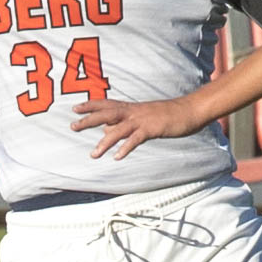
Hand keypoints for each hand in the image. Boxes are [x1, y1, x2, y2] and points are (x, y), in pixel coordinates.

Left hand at [70, 97, 204, 159]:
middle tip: (73, 127)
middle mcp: (133, 112)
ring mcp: (142, 120)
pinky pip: (136, 139)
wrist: (188, 110)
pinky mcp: (152, 129)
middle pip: (106, 114)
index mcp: (131, 108)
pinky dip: (126, 148)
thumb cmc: (166, 114)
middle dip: (89, 120)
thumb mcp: (142, 116)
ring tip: (93, 155)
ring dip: (104, 142)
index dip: (90, 105)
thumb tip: (106, 129)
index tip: (74, 108)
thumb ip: (124, 122)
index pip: (106, 104)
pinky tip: (117, 157)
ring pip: (119, 130)